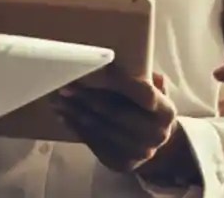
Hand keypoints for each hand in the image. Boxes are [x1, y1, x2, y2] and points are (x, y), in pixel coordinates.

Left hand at [51, 67, 177, 173]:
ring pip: (101, 128)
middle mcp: (156, 135)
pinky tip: (63, 115)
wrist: (151, 141)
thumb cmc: (146, 107)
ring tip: (57, 99)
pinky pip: (94, 142)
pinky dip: (76, 127)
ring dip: (75, 112)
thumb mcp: (152, 88)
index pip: (143, 94)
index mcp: (166, 113)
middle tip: (65, 85)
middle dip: (87, 98)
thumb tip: (131, 61)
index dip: (119, 81)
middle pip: (116, 113)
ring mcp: (139, 152)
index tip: (94, 68)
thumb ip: (143, 76)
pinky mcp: (121, 163)